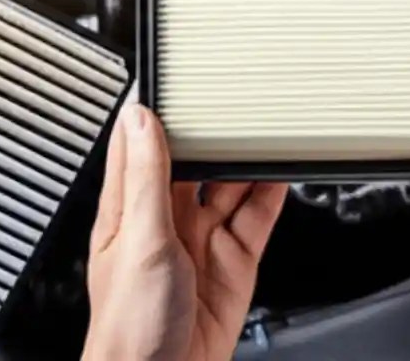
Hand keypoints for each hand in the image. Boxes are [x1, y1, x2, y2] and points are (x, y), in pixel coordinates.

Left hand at [83, 105, 286, 360]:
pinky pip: (256, 219)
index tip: (175, 81)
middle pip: (192, 163)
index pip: (137, 147)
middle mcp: (164, 222)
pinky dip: (271, 194)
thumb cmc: (128, 328)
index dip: (155, 114)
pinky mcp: (234, 263)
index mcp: (129, 211)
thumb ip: (145, 179)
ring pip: (229, 187)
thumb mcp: (139, 240)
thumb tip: (138, 120)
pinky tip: (281, 172)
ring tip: (265, 129)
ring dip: (246, 162)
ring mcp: (201, 242)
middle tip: (235, 104)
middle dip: (212, 136)